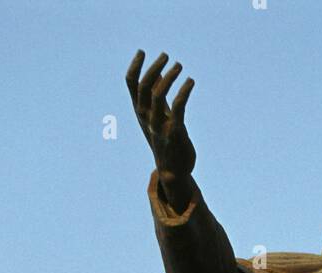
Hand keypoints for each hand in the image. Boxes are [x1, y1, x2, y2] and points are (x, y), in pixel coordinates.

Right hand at [126, 50, 195, 212]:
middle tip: (166, 56)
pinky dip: (184, 91)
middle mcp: (146, 117)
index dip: (135, 66)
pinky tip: (191, 82)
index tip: (142, 51)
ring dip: (169, 77)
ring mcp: (159, 125)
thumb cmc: (166, 141)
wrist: (173, 171)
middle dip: (154, 67)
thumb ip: (157, 96)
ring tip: (179, 66)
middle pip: (144, 86)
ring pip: (158, 95)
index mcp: (140, 112)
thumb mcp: (158, 116)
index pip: (131, 85)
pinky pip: (178, 106)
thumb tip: (158, 74)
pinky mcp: (175, 132)